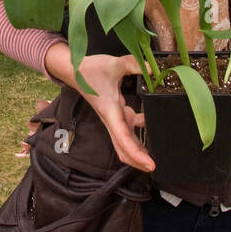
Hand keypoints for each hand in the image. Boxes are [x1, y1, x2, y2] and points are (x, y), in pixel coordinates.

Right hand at [44, 45, 152, 171]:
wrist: (74, 70)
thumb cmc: (90, 70)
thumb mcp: (113, 64)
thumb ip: (132, 64)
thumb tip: (152, 68)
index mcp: (110, 112)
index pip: (123, 139)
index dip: (136, 154)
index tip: (150, 164)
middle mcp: (112, 120)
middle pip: (123, 149)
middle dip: (137, 161)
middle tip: (154, 167)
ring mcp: (114, 118)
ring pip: (125, 141)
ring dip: (138, 150)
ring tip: (156, 153)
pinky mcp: (116, 113)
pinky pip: (128, 129)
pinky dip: (139, 133)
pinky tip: (152, 126)